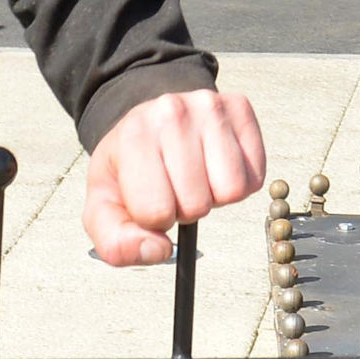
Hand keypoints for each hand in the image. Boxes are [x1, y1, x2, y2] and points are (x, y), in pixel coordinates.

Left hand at [80, 87, 269, 266]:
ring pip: (232, 191)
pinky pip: (255, 175)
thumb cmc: (129, 166)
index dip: (154, 219)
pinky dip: (238, 182)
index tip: (149, 199)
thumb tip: (157, 251)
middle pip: (198, 205)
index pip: (157, 212)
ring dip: (214, 195)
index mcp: (133, 136)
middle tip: (173, 186)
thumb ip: (117, 243)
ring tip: (194, 175)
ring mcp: (210, 106)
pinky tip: (215, 164)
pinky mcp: (239, 107)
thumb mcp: (104, 207)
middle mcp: (172, 113)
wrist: (148, 121)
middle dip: (186, 208)